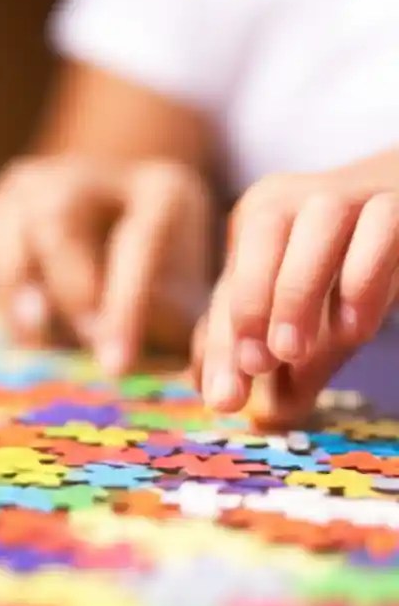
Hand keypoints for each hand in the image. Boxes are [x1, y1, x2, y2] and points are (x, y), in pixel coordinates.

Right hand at [0, 156, 211, 373]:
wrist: (119, 226)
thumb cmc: (162, 278)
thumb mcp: (187, 297)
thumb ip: (171, 324)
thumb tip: (150, 366)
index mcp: (158, 190)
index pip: (137, 243)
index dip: (123, 307)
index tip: (115, 367)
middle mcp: (91, 173)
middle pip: (56, 218)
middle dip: (62, 289)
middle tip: (75, 345)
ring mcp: (36, 180)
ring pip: (9, 233)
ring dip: (19, 299)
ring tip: (38, 343)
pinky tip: (25, 310)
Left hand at [194, 151, 398, 424]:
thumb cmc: (355, 267)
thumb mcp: (313, 315)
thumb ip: (290, 359)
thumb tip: (269, 414)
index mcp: (262, 220)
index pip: (231, 280)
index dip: (223, 340)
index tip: (225, 398)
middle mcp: (302, 197)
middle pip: (262, 228)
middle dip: (250, 300)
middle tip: (258, 365)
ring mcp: (358, 191)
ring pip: (320, 218)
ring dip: (299, 288)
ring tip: (294, 351)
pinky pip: (384, 226)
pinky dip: (365, 277)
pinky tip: (354, 328)